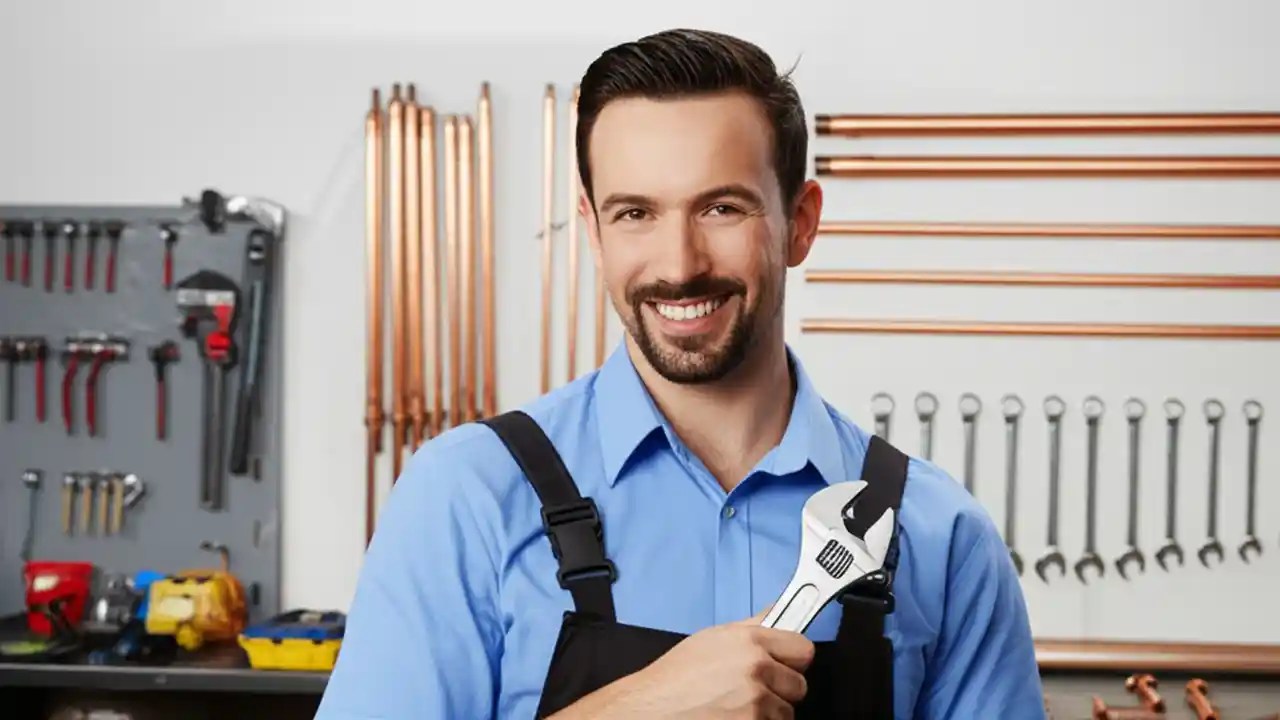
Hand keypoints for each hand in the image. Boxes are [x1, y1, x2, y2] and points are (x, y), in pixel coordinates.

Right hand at [550, 607, 814, 718]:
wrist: (652, 708)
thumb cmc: (676, 676)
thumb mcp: (713, 638)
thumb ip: (751, 627)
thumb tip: (776, 612)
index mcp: (750, 641)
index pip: (804, 649)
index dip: (792, 660)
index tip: (783, 665)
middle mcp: (757, 669)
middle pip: (799, 685)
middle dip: (780, 690)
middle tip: (752, 690)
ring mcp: (756, 702)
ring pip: (786, 712)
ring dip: (767, 712)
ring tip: (735, 706)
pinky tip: (732, 717)